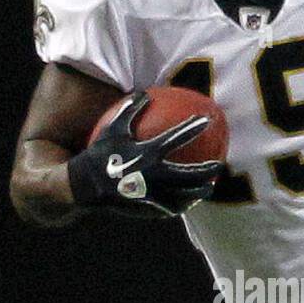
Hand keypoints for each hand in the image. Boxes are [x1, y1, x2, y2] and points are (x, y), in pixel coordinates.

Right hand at [67, 90, 221, 216]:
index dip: (192, 127)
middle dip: (207, 170)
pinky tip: (189, 202)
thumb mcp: (112, 128)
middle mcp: (152, 175)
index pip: (175, 138)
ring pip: (183, 196)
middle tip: (219, 164)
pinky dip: (182, 205)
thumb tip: (145, 93)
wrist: (84, 187)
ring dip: (199, 192)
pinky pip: (170, 208)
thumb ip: (130, 110)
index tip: (207, 120)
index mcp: (146, 153)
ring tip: (210, 188)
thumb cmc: (99, 154)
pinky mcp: (147, 209)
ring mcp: (151, 195)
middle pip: (188, 175)